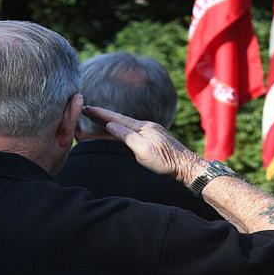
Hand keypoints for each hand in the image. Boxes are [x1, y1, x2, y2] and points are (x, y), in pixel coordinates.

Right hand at [83, 105, 205, 183]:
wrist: (187, 167)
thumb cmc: (166, 161)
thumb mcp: (142, 150)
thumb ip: (126, 136)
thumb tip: (110, 124)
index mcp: (142, 127)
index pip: (116, 118)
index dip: (100, 113)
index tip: (86, 107)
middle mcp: (147, 126)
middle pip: (120, 119)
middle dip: (103, 115)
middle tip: (86, 110)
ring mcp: (152, 132)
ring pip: (127, 125)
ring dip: (112, 121)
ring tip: (98, 119)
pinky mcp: (155, 139)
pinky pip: (133, 131)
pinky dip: (122, 128)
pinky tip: (120, 130)